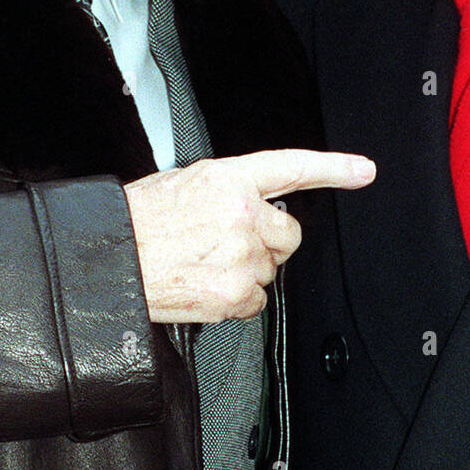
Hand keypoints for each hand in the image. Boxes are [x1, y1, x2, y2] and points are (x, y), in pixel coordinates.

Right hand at [125, 149, 374, 322]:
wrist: (106, 257)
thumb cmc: (135, 221)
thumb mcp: (183, 184)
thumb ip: (226, 191)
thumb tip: (247, 205)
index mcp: (229, 177)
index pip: (292, 167)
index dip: (334, 168)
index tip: (363, 171)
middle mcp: (242, 212)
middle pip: (288, 235)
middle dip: (266, 244)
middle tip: (227, 246)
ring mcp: (241, 253)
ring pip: (269, 270)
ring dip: (245, 272)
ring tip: (203, 265)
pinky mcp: (234, 292)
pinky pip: (255, 302)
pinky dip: (234, 301)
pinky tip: (204, 287)